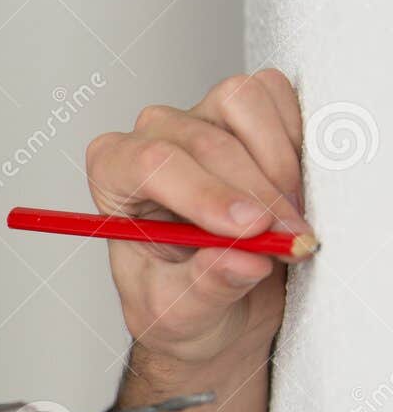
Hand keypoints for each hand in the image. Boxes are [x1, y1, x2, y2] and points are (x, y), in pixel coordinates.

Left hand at [84, 68, 312, 369]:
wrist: (221, 308)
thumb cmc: (181, 302)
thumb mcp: (179, 315)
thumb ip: (205, 288)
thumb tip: (242, 261)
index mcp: (114, 177)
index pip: (148, 163)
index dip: (205, 194)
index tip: (249, 231)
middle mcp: (152, 138)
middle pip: (205, 141)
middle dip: (256, 194)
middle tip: (286, 241)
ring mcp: (200, 117)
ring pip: (242, 104)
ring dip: (278, 164)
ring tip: (286, 220)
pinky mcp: (247, 111)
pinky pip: (277, 96)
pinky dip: (297, 140)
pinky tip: (292, 190)